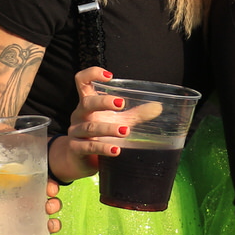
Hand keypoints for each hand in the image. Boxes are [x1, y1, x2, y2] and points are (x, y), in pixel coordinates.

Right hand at [49, 67, 154, 181]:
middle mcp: (79, 115)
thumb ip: (136, 114)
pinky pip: (89, 147)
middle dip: (103, 102)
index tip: (109, 76)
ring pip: (90, 127)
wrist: (79, 160)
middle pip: (86, 103)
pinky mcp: (76, 149)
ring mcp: (76, 132)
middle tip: (122, 104)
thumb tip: (158, 107)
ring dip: (108, 128)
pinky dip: (103, 148)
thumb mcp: (119, 121)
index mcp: (87, 103)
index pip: (82, 81)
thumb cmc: (99, 135)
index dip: (92, 74)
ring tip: (126, 131)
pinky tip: (116, 150)